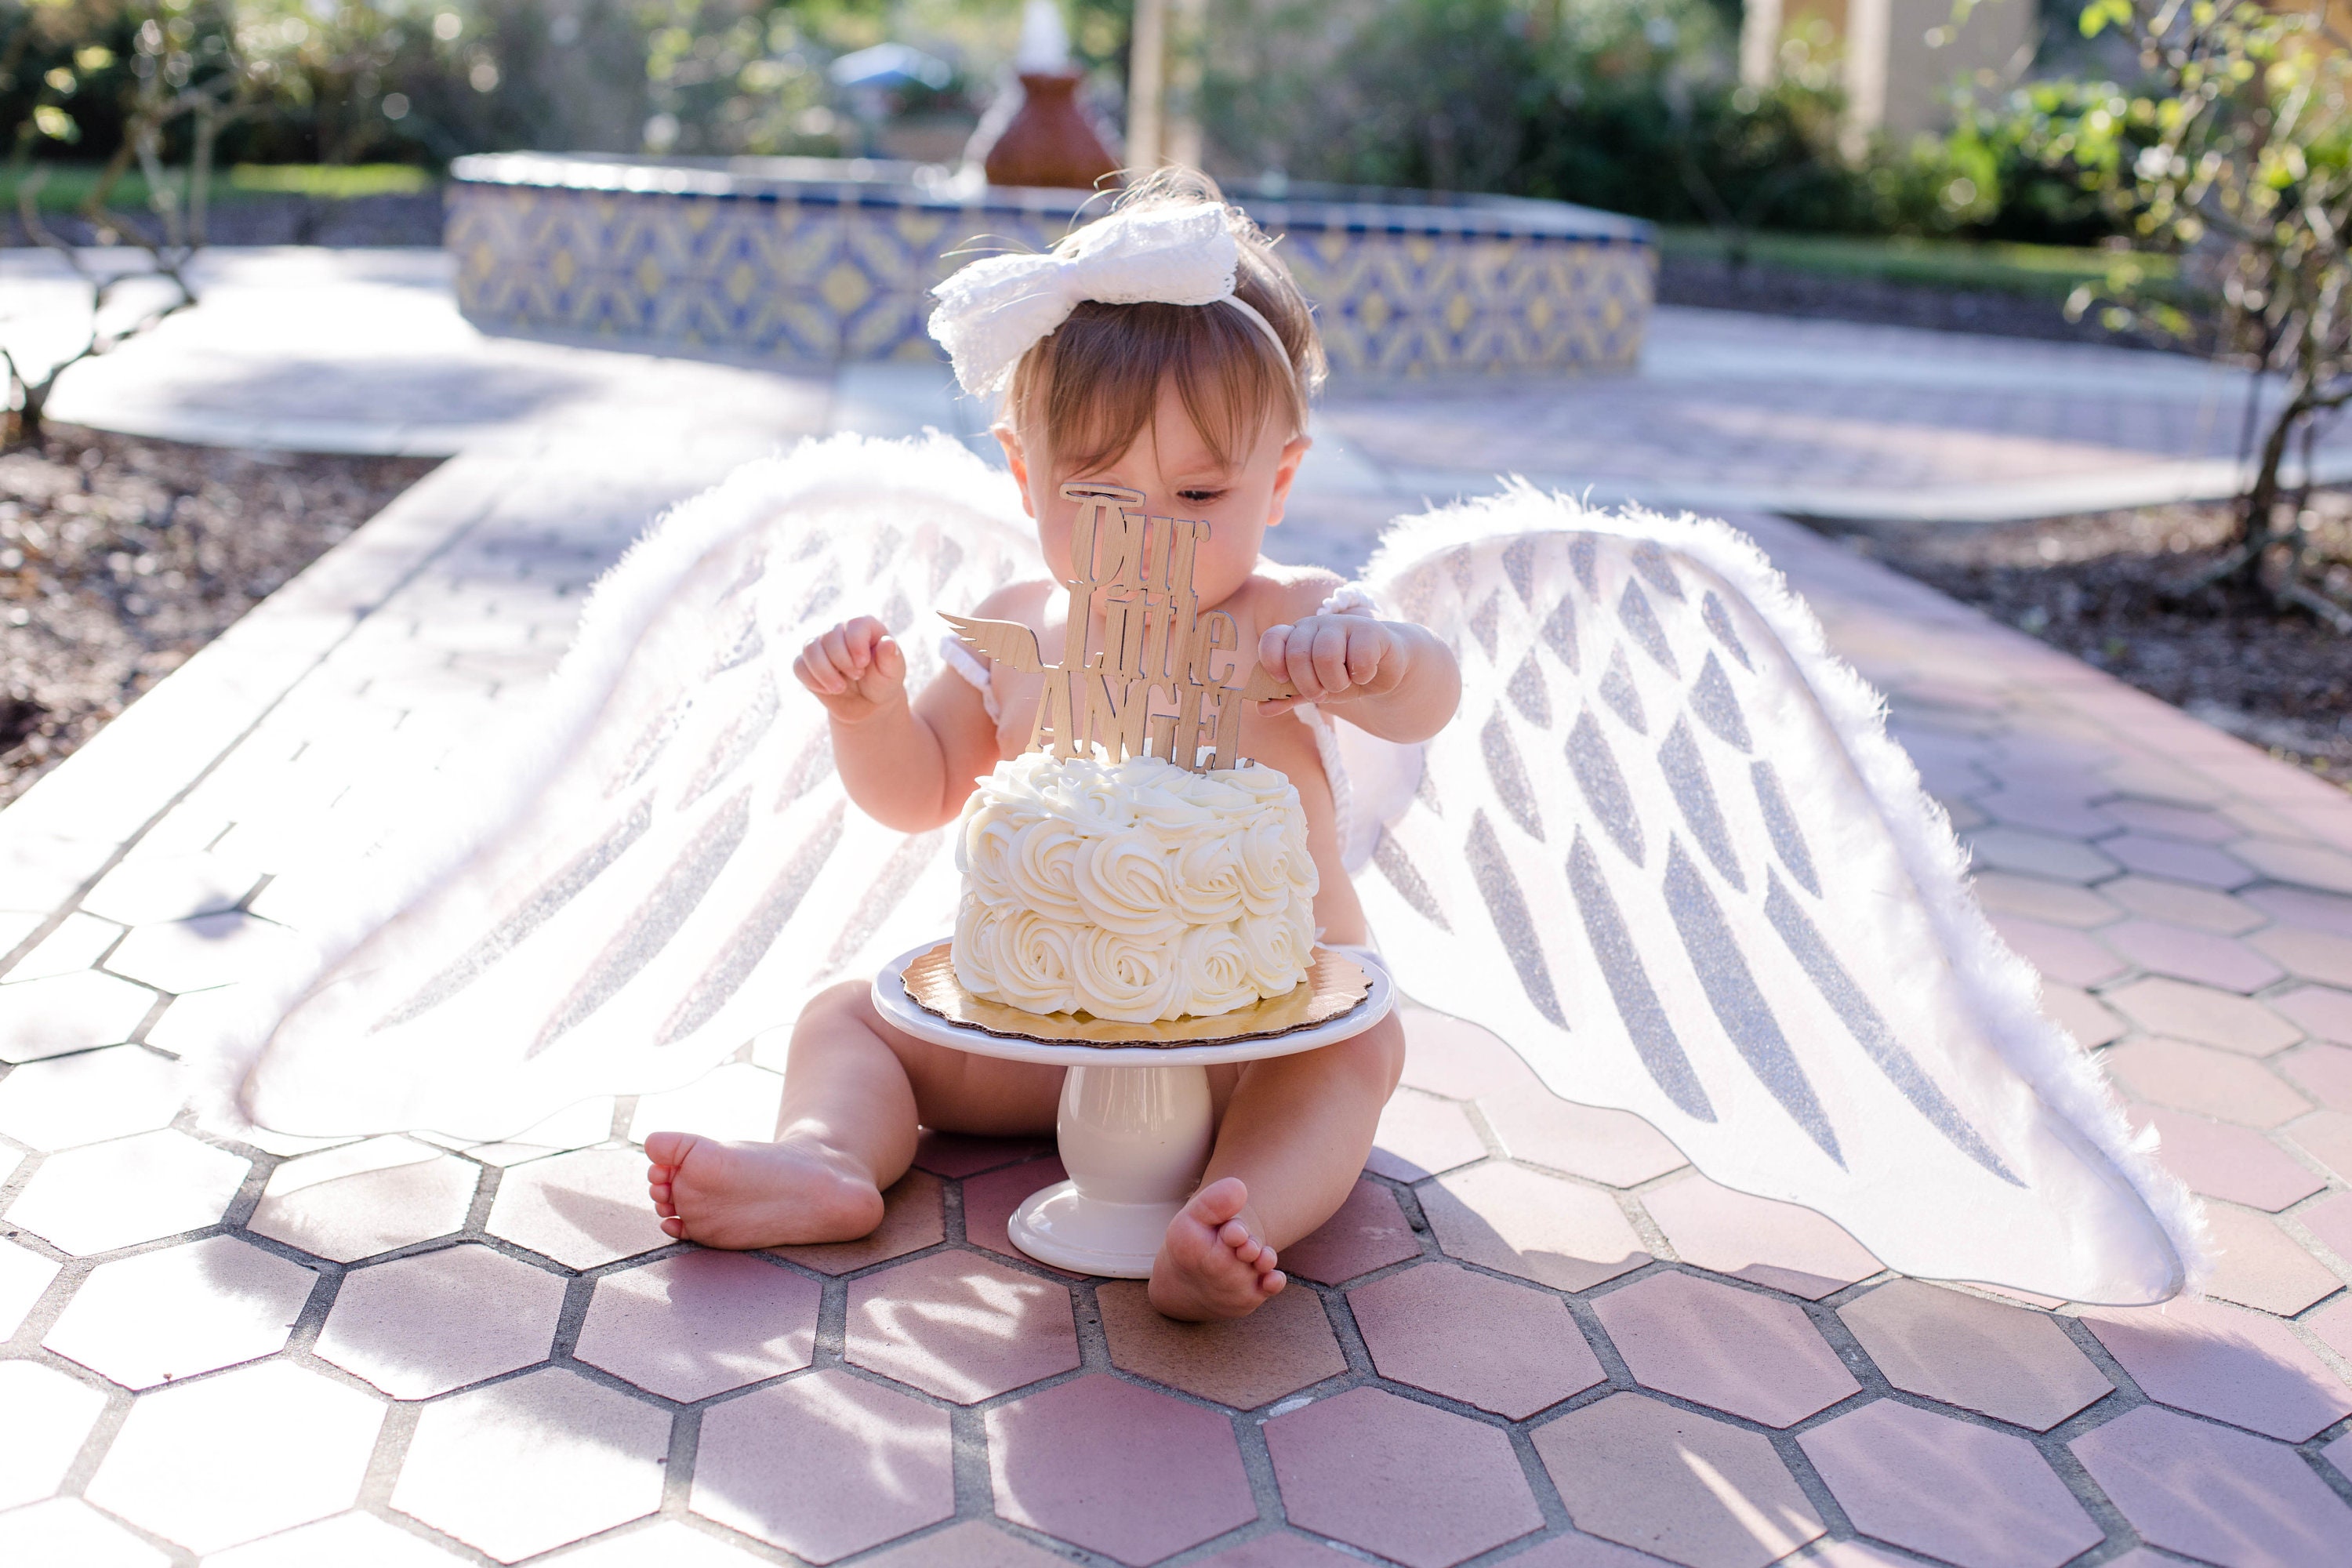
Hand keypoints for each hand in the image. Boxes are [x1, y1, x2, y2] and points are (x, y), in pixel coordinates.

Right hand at [793, 615, 906, 722]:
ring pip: (810, 650)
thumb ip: (891, 658)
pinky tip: (828, 690)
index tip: (863, 665)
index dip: (856, 645)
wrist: (868, 704)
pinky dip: (812, 681)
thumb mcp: (893, 673)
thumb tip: (887, 643)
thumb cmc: (883, 683)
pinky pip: (799, 666)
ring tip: (839, 688)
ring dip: (824, 673)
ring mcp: (822, 645)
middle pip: (829, 638)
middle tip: (857, 677)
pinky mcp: (807, 662)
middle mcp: (840, 630)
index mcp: (864, 626)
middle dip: (842, 662)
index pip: (854, 625)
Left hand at [1255, 615, 1407, 713]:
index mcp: (1296, 636)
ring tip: (1345, 683)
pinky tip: (1366, 674)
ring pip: (1326, 655)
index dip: (1272, 661)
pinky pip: (1358, 658)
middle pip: (1298, 654)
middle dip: (1309, 684)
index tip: (1282, 680)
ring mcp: (1343, 624)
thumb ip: (1288, 697)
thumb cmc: (1343, 676)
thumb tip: (1261, 708)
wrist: (1385, 670)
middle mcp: (1316, 624)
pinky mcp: (1371, 630)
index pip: (1273, 639)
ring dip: (1336, 681)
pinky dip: (1361, 676)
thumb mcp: (1314, 689)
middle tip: (1321, 691)